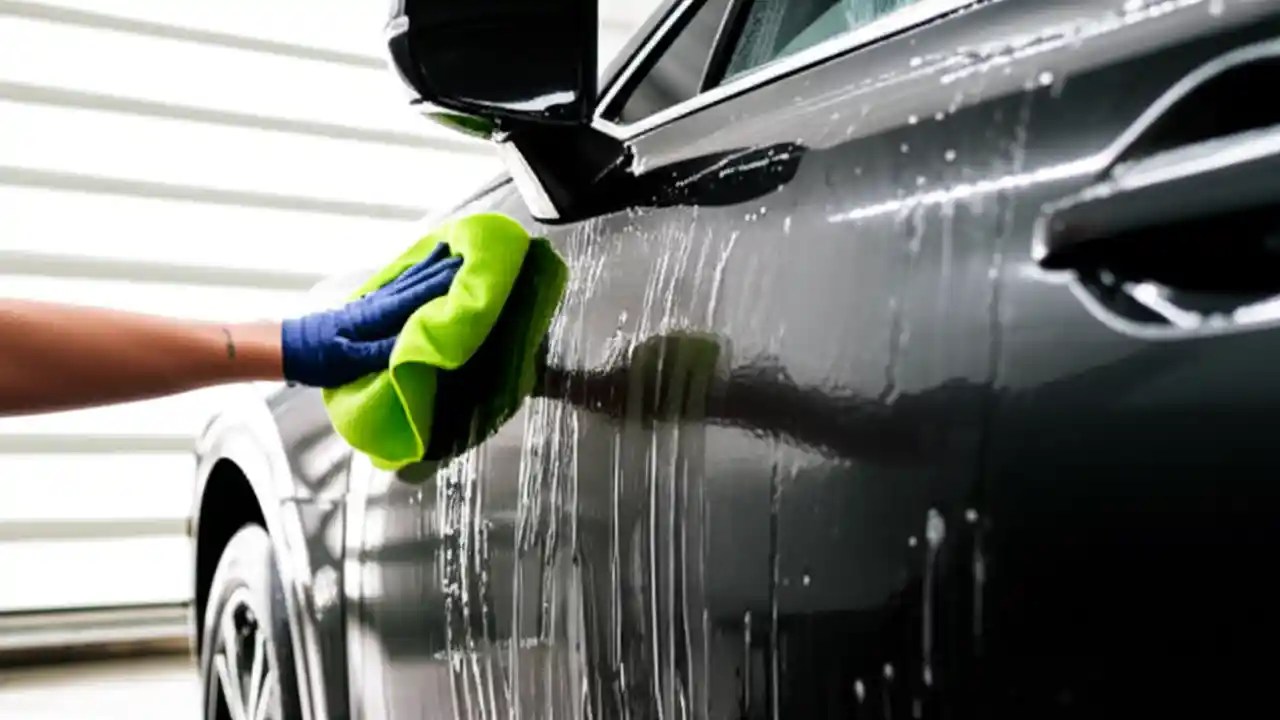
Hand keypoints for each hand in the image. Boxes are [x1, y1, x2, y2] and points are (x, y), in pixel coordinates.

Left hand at [281, 243, 460, 387]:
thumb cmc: (320, 359)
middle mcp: (377, 304)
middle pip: (414, 282)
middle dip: (440, 268)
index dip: (441, 282)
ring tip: (445, 251)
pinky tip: (415, 271)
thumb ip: (383, 350)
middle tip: (465, 253)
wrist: (290, 349)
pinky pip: (395, 286)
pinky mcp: (366, 308)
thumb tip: (416, 341)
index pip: (416, 296)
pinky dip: (409, 275)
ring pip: (405, 280)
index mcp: (377, 316)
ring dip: (427, 266)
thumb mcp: (351, 361)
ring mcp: (371, 303)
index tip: (464, 267)